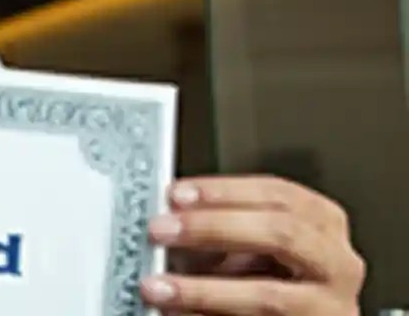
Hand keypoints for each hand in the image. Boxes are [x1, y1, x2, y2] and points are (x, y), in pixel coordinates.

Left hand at [142, 176, 364, 314]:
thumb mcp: (248, 246)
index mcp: (322, 225)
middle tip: (161, 230)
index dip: (224, 191)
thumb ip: (218, 228)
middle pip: (282, 233)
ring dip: (204, 291)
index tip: (177, 194)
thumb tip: (165, 217)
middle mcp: (337, 263)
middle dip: (214, 227)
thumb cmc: (268, 282)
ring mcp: (330, 308)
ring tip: (157, 288)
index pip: (278, 193)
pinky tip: (175, 313)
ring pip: (269, 296)